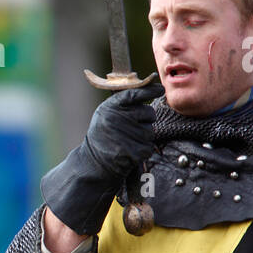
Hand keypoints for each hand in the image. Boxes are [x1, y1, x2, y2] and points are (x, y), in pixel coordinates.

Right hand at [41, 81, 162, 234]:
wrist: (92, 163)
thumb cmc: (103, 136)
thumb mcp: (106, 114)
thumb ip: (124, 103)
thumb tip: (152, 88)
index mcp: (111, 107)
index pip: (135, 93)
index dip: (149, 90)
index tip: (159, 89)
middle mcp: (118, 118)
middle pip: (149, 113)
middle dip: (145, 120)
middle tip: (129, 128)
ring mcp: (127, 135)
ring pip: (150, 131)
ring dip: (142, 137)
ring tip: (126, 141)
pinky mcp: (134, 151)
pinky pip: (149, 146)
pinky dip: (142, 150)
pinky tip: (129, 151)